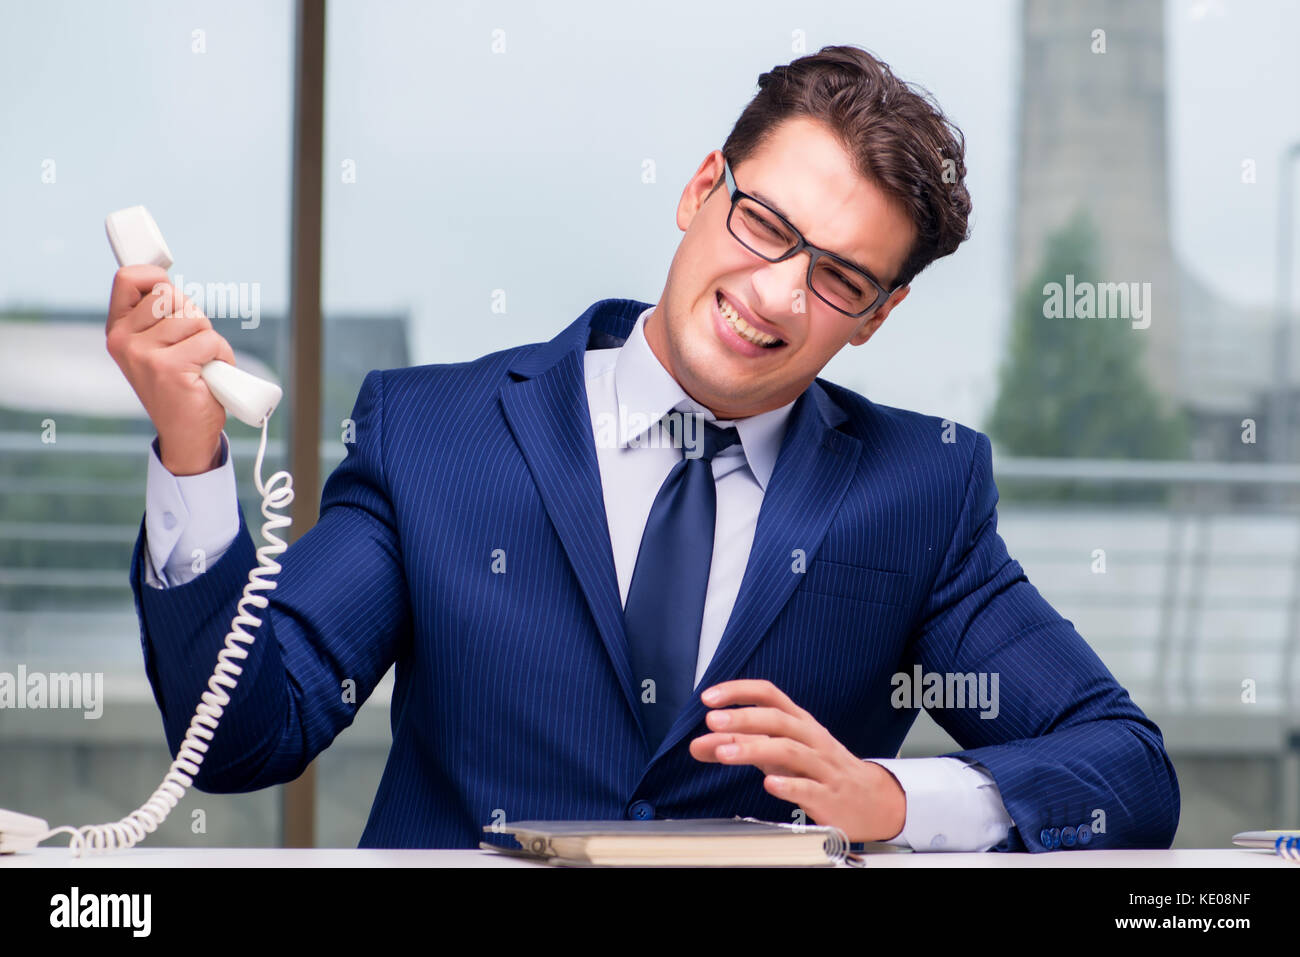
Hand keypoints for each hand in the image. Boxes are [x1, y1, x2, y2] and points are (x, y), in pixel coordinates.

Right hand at [105, 265, 232, 474]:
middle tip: (191, 345)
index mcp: (118, 330)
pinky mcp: (169, 367)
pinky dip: (222, 356)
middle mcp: (123, 340)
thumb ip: (158, 316)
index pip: (128, 278)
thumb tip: (164, 278)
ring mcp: (143, 354)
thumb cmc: (179, 386)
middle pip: (171, 293)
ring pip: (194, 317)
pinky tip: (211, 375)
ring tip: (201, 363)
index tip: (171, 293)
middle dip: (192, 316)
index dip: (156, 277)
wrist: (185, 435)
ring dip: (209, 339)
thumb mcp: (159, 346)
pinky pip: (210, 340)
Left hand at [690, 679, 905, 841]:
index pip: (769, 694)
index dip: (739, 692)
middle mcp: (811, 738)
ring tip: (724, 753)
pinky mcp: (828, 796)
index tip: (709, 697)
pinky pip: (808, 787)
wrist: (874, 801)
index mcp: (798, 722)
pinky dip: (788, 785)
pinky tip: (768, 784)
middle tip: (712, 721)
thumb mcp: (780, 754)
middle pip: (777, 720)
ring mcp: (822, 767)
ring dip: (754, 749)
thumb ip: (741, 745)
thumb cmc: (819, 770)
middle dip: (743, 718)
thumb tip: (700, 744)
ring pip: (789, 751)